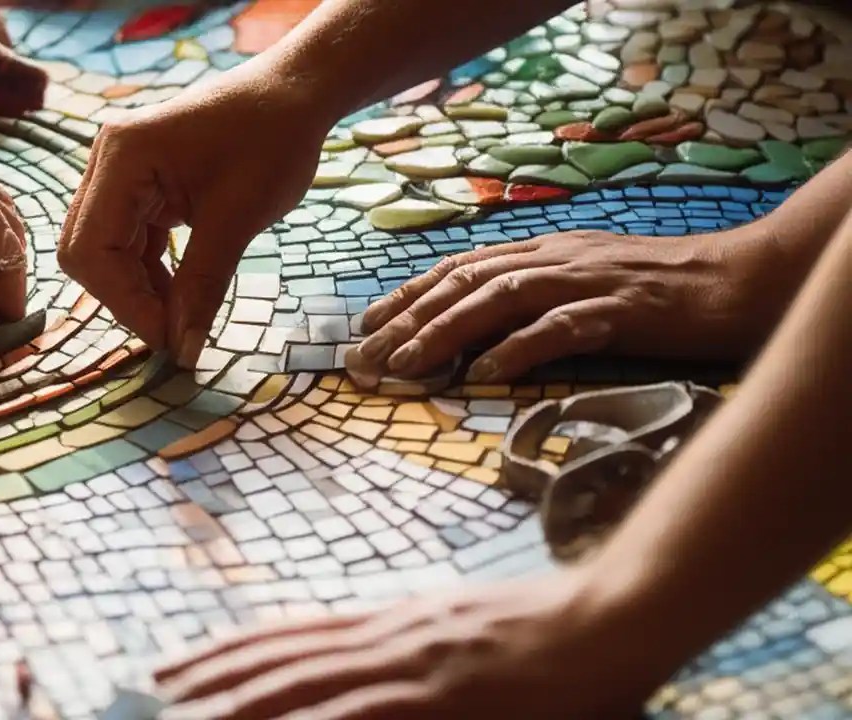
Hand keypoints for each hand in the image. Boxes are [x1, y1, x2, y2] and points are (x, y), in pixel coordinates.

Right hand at [58, 66, 329, 366]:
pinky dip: (151, 272)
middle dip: (125, 297)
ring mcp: (121, 172)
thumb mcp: (238, 219)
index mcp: (123, 157)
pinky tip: (182, 295)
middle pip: (87, 250)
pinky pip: (129, 240)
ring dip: (138, 289)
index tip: (167, 340)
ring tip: (183, 319)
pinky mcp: (141, 184)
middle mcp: (108, 161)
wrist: (295, 95)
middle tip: (173, 335)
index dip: (123, 301)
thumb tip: (183, 351)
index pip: (91, 248)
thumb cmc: (273, 140)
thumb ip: (203, 286)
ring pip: (106, 250)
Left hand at [155, 572, 663, 718]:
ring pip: (306, 680)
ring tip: (185, 709)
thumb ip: (406, 644)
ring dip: (241, 697)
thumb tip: (357, 663)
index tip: (183, 661)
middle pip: (284, 653)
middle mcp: (388, 634)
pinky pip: (362, 712)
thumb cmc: (543, 629)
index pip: (293, 633)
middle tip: (156, 685)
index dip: (232, 647)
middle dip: (215, 672)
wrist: (608, 618)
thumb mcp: (458, 627)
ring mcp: (412, 662)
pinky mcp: (443, 693)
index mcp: (392, 621)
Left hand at [347, 226, 788, 388]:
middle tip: (364, 357)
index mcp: (541, 252)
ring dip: (445, 332)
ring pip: (499, 300)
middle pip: (464, 284)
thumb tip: (478, 334)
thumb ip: (533, 300)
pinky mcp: (619, 311)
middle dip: (407, 320)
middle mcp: (554, 260)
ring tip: (405, 364)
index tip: (364, 327)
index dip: (407, 295)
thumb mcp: (582, 284)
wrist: (735, 280)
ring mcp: (586, 282)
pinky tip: (483, 374)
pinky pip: (559, 328)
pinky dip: (517, 348)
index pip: (458, 269)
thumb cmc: (656, 291)